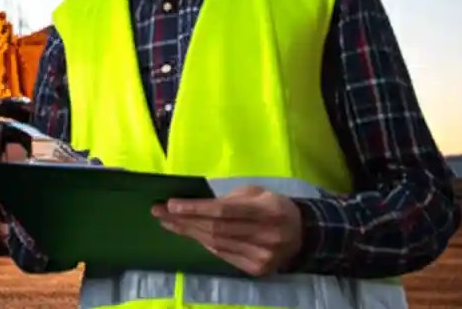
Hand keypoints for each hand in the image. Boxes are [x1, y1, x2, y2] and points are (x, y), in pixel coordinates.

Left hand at [151, 185, 302, 276]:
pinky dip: (206, 245)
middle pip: (216, 229)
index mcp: (267, 209)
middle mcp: (266, 234)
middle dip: (184, 220)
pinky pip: (224, 256)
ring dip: (189, 233)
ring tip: (169, 223)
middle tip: (160, 212)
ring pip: (217, 244)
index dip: (195, 208)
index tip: (171, 204)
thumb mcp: (256, 193)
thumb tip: (193, 205)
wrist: (301, 233)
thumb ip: (228, 199)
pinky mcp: (258, 269)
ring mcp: (263, 255)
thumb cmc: (271, 206)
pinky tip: (191, 235)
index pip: (223, 210)